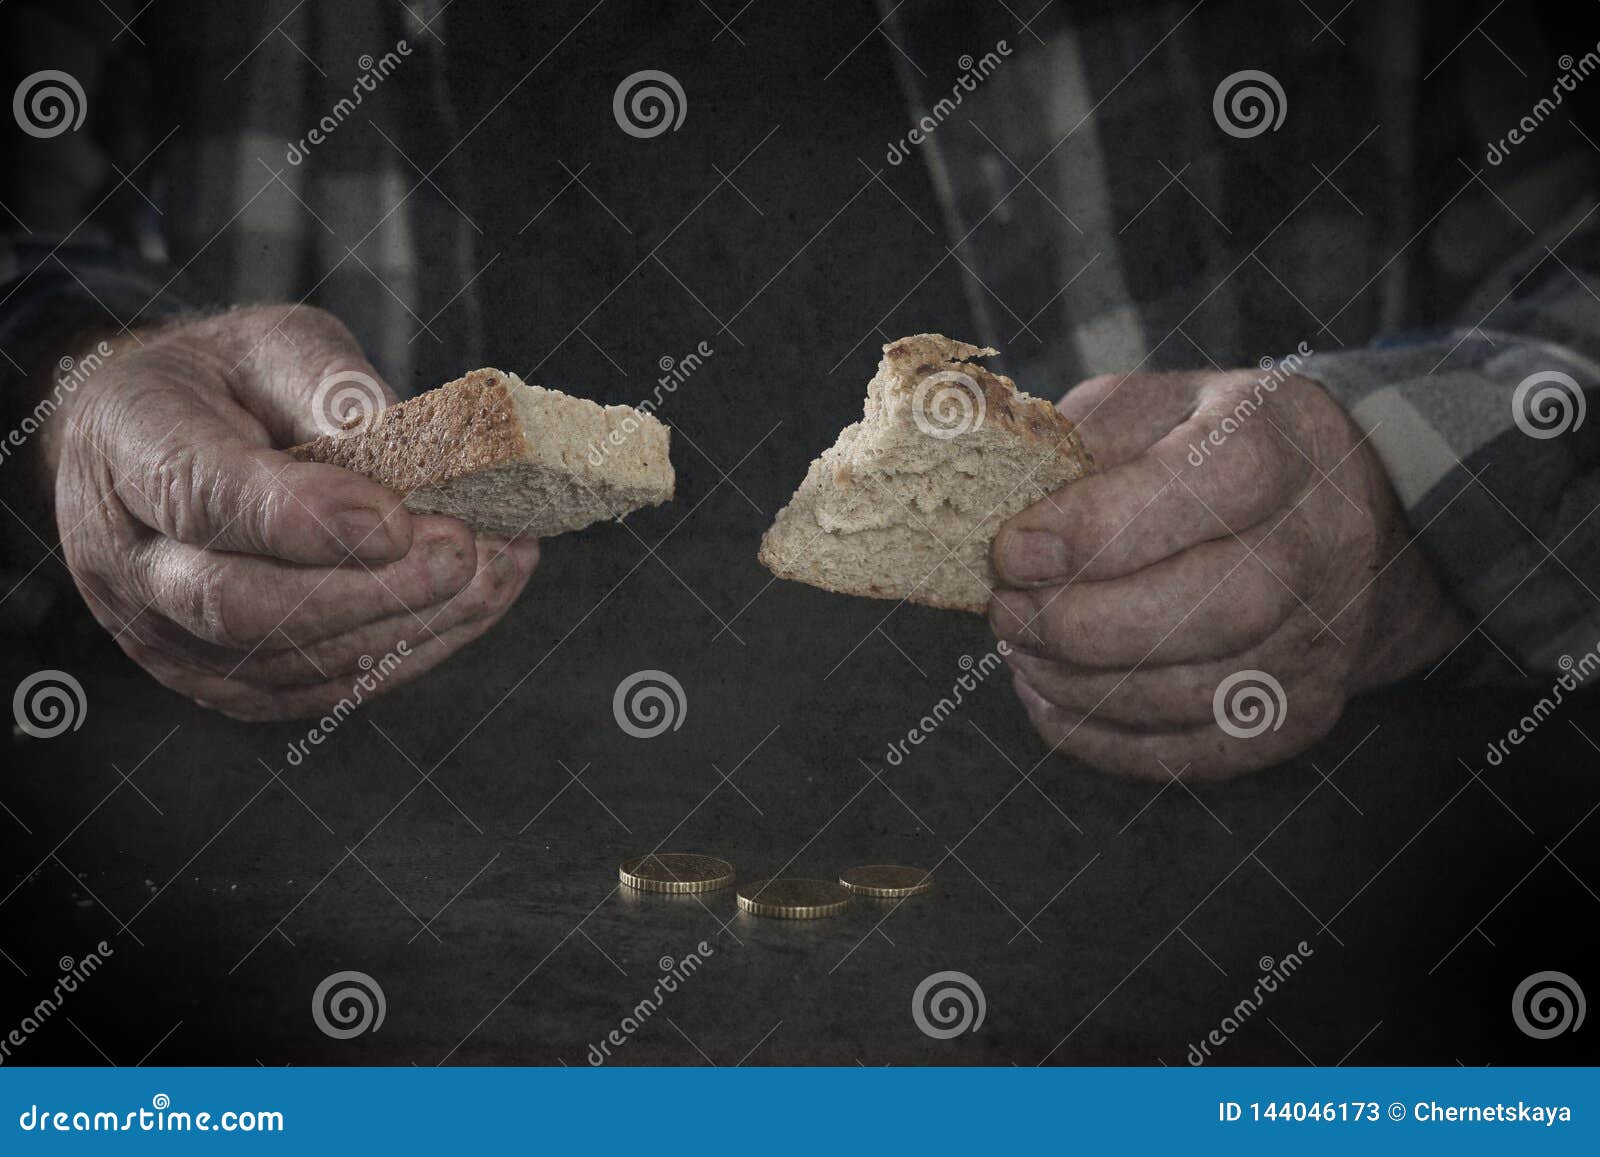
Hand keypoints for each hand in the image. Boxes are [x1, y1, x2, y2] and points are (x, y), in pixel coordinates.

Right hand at [41, 306, 539, 719]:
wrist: (163, 445)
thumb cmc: (229, 383)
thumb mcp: (278, 345)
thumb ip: (333, 391)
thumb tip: (418, 450)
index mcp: (129, 445)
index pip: (201, 496)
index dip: (302, 517)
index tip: (397, 517)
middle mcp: (127, 559)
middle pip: (241, 603)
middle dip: (369, 587)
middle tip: (463, 551)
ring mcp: (166, 635)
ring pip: (287, 661)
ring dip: (407, 625)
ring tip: (497, 572)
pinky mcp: (221, 681)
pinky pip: (316, 688)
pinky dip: (407, 652)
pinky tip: (473, 605)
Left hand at [988, 369, 1465, 779]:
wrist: (1339, 522)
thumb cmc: (1216, 454)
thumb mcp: (1158, 407)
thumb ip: (1088, 437)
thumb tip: (1007, 503)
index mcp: (1280, 447)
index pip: (1201, 489)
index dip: (1094, 528)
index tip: (1011, 550)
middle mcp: (1317, 546)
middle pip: (1208, 608)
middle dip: (1080, 623)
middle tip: (1005, 612)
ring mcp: (1318, 640)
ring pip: (1192, 689)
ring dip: (1080, 683)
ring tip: (1019, 650)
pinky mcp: (1297, 713)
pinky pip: (1191, 752)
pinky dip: (1102, 736)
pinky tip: (1048, 696)